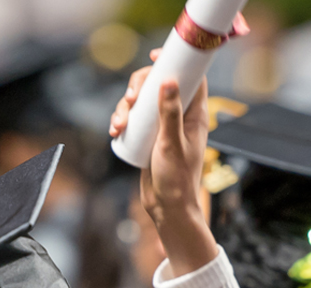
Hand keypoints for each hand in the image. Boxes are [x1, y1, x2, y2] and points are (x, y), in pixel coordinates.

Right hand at [110, 51, 217, 275]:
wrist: (167, 209)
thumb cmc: (177, 180)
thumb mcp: (171, 144)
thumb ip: (170, 113)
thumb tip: (168, 80)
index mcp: (195, 116)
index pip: (192, 78)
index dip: (176, 62)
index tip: (156, 57)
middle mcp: (180, 118)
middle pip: (160, 84)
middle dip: (140, 86)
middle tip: (132, 99)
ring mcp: (163, 127)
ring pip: (143, 102)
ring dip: (126, 106)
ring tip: (119, 124)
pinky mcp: (149, 137)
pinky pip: (134, 118)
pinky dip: (122, 120)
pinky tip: (115, 131)